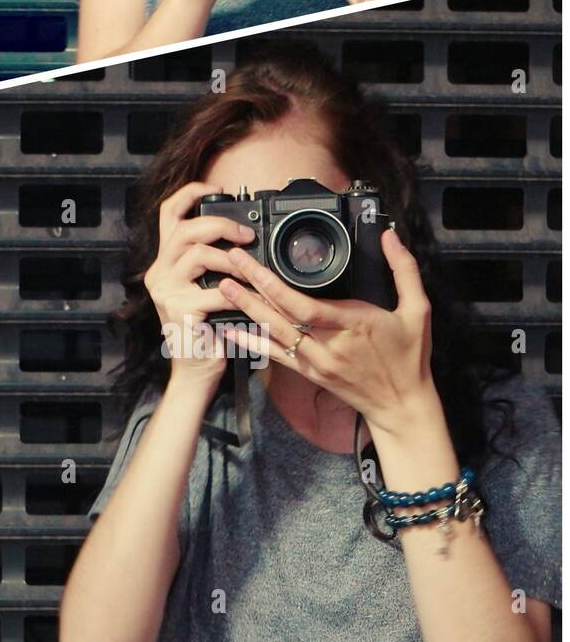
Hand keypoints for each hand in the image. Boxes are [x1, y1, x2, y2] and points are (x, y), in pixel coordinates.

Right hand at [141, 180, 260, 386]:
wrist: (195, 373)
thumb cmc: (205, 329)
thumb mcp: (203, 289)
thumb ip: (211, 264)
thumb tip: (243, 238)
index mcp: (164, 263)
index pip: (168, 215)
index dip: (190, 194)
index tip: (217, 188)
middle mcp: (159, 273)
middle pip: (184, 230)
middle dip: (220, 225)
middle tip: (247, 234)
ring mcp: (166, 292)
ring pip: (197, 255)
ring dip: (231, 258)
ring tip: (251, 267)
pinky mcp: (179, 311)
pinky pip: (215, 292)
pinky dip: (239, 294)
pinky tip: (253, 299)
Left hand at [214, 227, 436, 434]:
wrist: (401, 406)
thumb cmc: (409, 356)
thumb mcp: (418, 311)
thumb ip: (404, 271)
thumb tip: (390, 236)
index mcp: (352, 325)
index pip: (305, 307)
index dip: (276, 288)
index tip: (255, 266)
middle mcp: (328, 345)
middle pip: (281, 316)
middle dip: (251, 289)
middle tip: (229, 266)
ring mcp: (315, 361)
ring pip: (273, 334)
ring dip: (246, 310)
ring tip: (223, 288)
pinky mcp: (309, 373)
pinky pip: (275, 356)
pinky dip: (251, 342)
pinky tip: (231, 330)